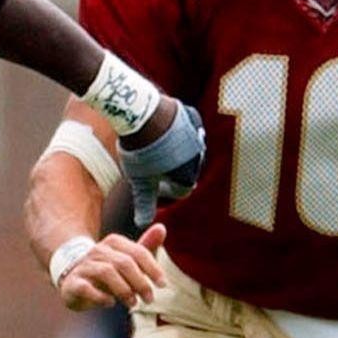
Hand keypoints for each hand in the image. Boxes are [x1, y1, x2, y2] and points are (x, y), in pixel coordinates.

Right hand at [59, 224, 166, 310]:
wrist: (72, 276)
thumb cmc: (107, 268)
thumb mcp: (127, 258)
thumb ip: (145, 246)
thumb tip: (162, 228)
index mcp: (114, 243)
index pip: (138, 253)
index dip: (153, 269)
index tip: (162, 284)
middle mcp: (98, 251)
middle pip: (124, 263)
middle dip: (140, 283)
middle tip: (149, 298)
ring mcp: (84, 266)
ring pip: (107, 272)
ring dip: (124, 290)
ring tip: (132, 303)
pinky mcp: (73, 283)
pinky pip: (86, 288)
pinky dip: (100, 297)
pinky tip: (110, 303)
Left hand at [121, 102, 204, 227]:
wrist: (141, 114)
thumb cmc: (140, 151)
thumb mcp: (140, 181)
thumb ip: (144, 203)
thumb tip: (141, 223)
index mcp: (187, 174)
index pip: (180, 190)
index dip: (164, 192)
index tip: (151, 186)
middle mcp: (198, 155)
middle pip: (185, 169)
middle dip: (170, 171)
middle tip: (151, 166)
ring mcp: (197, 133)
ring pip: (187, 148)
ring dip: (174, 151)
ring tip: (153, 148)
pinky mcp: (190, 115)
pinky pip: (187, 128)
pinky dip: (176, 132)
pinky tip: (160, 129)